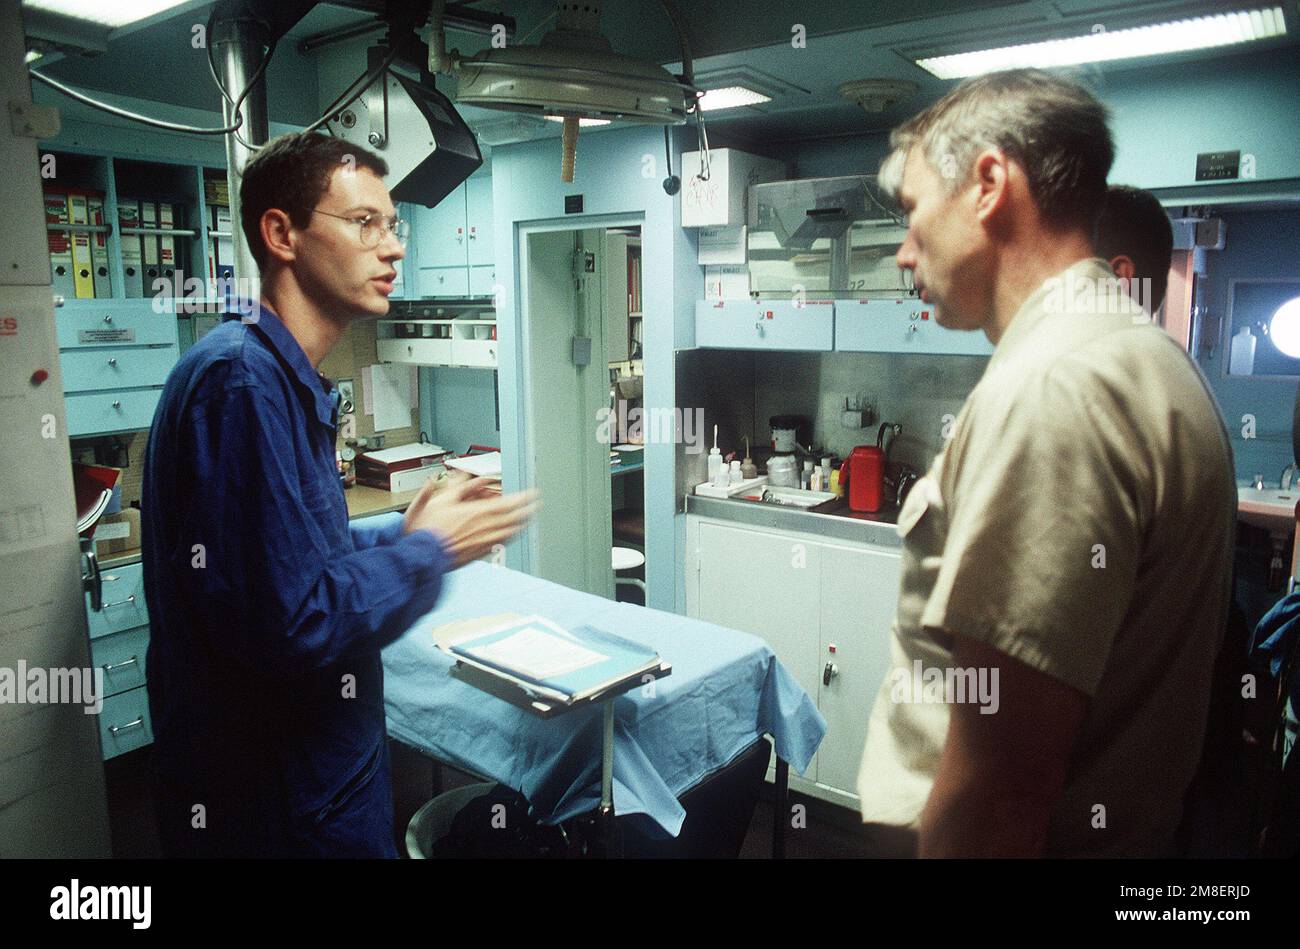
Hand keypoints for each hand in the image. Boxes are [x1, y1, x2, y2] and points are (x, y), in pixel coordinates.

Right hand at [403, 475, 537, 567]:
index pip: (508, 503)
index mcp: (478, 513)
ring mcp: (484, 543)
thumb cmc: (428, 529)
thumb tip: (469, 476)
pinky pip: (501, 543)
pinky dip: (511, 537)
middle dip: (528, 511)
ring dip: (523, 524)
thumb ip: (460, 487)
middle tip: (537, 505)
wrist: (422, 554)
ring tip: (529, 519)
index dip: (523, 498)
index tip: (533, 493)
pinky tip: (512, 535)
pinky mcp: (480, 554)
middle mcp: (485, 528)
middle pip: (514, 518)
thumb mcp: (442, 499)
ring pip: (510, 532)